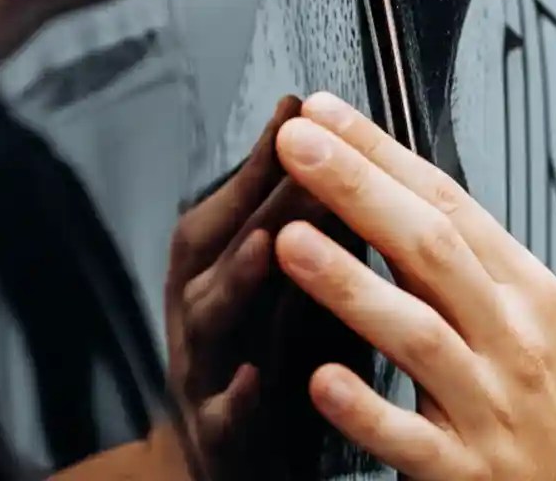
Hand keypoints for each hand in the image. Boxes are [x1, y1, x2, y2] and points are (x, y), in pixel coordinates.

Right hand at [164, 96, 326, 478]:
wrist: (246, 465)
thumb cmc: (281, 365)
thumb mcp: (297, 286)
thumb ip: (314, 231)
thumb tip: (352, 155)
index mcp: (220, 278)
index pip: (235, 206)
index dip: (263, 159)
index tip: (300, 110)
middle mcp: (203, 320)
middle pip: (217, 251)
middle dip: (256, 199)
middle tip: (297, 157)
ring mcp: (204, 380)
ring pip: (209, 324)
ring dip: (236, 282)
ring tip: (268, 245)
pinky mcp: (219, 444)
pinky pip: (221, 422)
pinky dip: (235, 399)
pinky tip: (255, 380)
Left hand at [271, 93, 555, 480]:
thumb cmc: (553, 406)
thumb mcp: (534, 317)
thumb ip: (473, 261)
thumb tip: (397, 186)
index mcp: (527, 291)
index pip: (449, 203)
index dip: (383, 154)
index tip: (326, 116)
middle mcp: (513, 339)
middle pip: (432, 249)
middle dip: (360, 190)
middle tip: (298, 144)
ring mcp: (490, 407)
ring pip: (418, 335)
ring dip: (352, 285)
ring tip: (291, 241)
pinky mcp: (465, 472)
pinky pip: (410, 438)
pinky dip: (367, 407)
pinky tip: (323, 379)